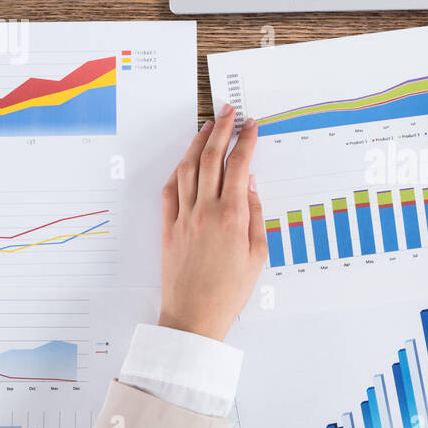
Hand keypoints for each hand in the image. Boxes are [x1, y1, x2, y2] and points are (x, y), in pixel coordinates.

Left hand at [158, 105, 265, 341]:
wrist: (194, 316)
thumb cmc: (230, 291)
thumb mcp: (258, 254)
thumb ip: (256, 215)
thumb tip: (252, 186)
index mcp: (233, 216)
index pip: (240, 165)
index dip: (246, 140)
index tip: (252, 125)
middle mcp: (206, 210)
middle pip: (211, 158)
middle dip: (222, 130)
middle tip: (230, 112)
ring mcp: (184, 217)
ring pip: (188, 168)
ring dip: (198, 143)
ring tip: (208, 127)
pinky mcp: (169, 227)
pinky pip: (171, 190)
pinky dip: (179, 170)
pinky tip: (186, 161)